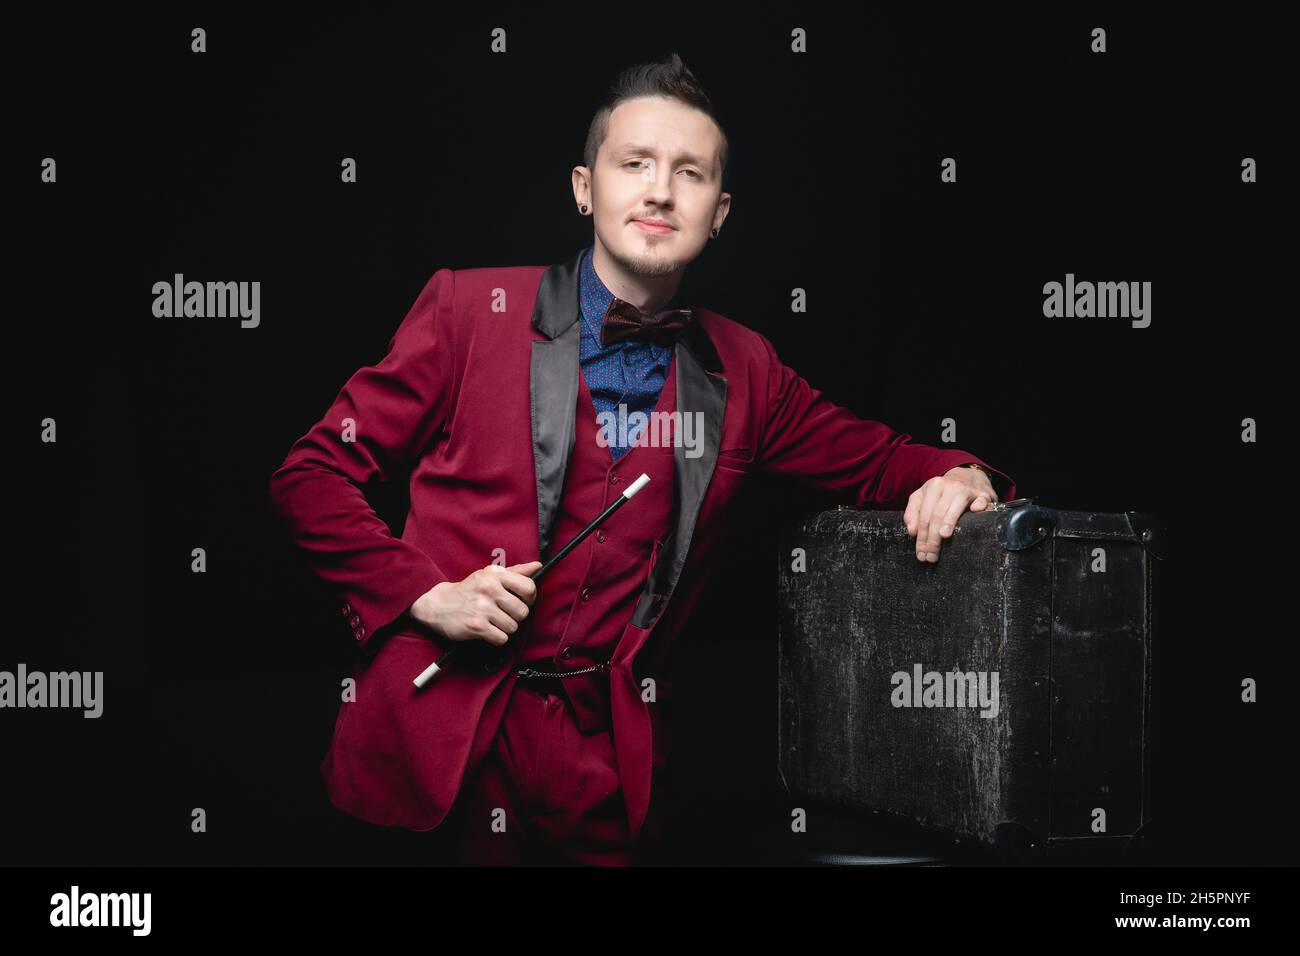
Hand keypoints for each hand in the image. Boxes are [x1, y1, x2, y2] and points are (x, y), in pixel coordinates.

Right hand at [409, 561, 541, 644]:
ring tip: (493, 621)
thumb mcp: (489, 575)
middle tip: (503, 613)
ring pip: (513, 627)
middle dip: (515, 616)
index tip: (522, 601)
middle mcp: (490, 589)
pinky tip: (488, 630)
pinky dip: (496, 638)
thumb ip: (515, 572)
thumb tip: (538, 566)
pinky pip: (502, 638)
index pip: (529, 587)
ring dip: (505, 628)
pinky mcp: (477, 626)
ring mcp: (483, 608)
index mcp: (495, 575)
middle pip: (523, 612)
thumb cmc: (468, 590)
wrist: (438, 605)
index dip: (530, 598)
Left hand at [903, 466, 997, 562]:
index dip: (921, 537)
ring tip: (944, 537)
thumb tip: (912, 532)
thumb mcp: (923, 496)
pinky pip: (982, 499)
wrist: (969, 476)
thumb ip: (912, 512)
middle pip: (937, 515)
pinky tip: (975, 510)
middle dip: (932, 538)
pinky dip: (979, 504)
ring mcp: (967, 489)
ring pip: (955, 508)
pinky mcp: (983, 494)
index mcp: (932, 487)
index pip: (924, 516)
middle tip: (931, 556)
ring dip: (949, 523)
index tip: (921, 554)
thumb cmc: (943, 492)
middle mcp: (949, 487)